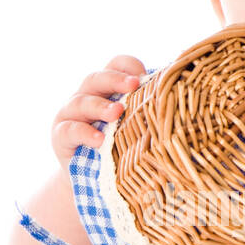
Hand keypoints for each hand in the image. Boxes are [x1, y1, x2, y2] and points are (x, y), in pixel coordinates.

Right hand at [51, 55, 145, 169]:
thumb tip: (184, 104)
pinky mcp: (60, 136)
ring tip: (117, 113)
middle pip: (97, 78)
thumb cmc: (122, 147)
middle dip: (115, 80)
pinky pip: (70, 130)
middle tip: (133, 85)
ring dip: (100, 106)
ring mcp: (70, 114)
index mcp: (108, 88)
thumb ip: (150, 112)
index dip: (128, 66)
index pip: (116, 65)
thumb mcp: (136, 126)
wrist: (94, 180)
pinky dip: (85, 133)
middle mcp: (87, 95)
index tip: (144, 76)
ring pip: (82, 101)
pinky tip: (99, 140)